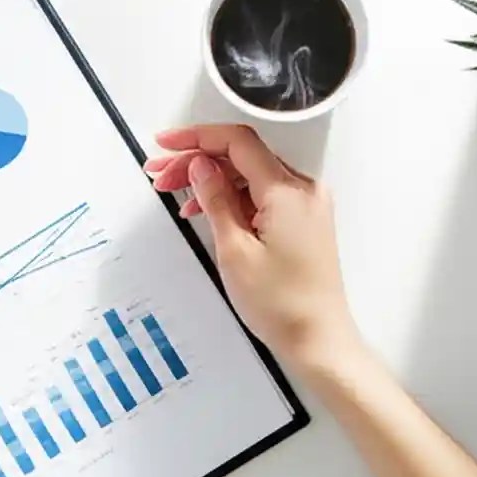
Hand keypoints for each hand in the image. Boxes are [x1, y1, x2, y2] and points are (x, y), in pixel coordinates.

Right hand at [146, 125, 363, 370]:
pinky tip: (204, 209)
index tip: (165, 143)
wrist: (317, 339)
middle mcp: (303, 189)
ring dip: (211, 178)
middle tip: (159, 175)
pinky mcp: (303, 220)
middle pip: (242, 156)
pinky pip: (262, 194)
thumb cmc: (280, 304)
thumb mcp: (234, 250)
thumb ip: (215, 200)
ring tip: (173, 192)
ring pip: (250, 174)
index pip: (237, 142)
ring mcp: (306, 204)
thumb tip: (200, 164)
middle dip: (197, 160)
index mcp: (287, 191)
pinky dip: (232, 196)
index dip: (196, 137)